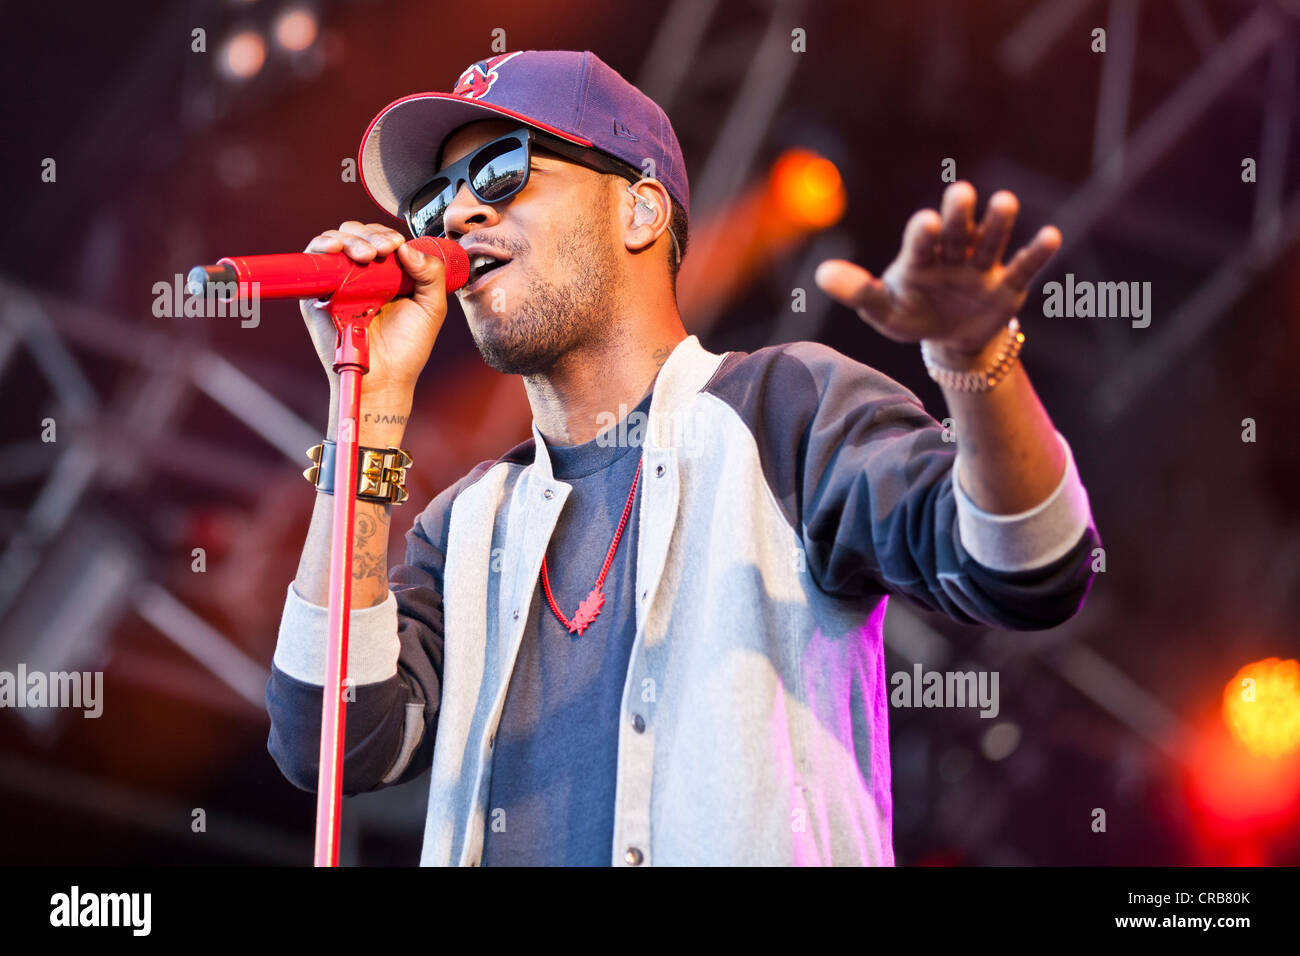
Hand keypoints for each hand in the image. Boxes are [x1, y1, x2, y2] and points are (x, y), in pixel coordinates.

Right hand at [300, 221, 450, 407]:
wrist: (385, 377)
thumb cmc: (407, 348)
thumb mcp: (431, 307)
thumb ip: (430, 273)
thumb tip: (406, 246)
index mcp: (388, 273)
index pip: (381, 238)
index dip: (385, 235)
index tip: (396, 245)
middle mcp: (361, 274)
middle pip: (356, 234)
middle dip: (369, 235)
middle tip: (382, 250)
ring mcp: (338, 282)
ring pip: (335, 241)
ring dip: (350, 239)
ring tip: (365, 255)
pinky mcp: (318, 294)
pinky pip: (314, 260)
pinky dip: (323, 247)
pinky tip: (337, 250)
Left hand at [814, 182, 1059, 356]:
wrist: (948, 339)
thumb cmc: (911, 315)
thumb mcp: (884, 310)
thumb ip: (858, 292)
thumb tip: (819, 274)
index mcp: (919, 258)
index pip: (920, 242)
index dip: (922, 233)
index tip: (924, 223)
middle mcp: (952, 254)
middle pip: (956, 230)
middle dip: (958, 214)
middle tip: (961, 194)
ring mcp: (982, 267)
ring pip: (990, 240)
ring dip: (997, 223)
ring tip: (1004, 203)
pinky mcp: (1008, 286)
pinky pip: (1023, 266)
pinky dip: (1036, 253)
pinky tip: (1050, 235)